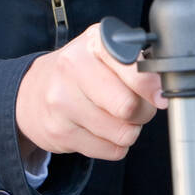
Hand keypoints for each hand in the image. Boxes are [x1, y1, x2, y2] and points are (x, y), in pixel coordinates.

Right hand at [16, 23, 167, 162]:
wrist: (33, 92)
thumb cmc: (81, 71)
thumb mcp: (106, 53)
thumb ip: (137, 65)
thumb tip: (162, 93)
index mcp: (93, 43)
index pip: (134, 70)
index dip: (153, 88)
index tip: (160, 96)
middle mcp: (73, 67)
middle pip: (129, 107)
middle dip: (143, 112)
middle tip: (137, 107)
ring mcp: (62, 101)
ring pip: (123, 133)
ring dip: (129, 130)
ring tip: (117, 117)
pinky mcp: (59, 132)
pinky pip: (111, 151)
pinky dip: (114, 145)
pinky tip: (101, 130)